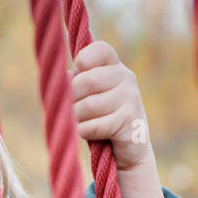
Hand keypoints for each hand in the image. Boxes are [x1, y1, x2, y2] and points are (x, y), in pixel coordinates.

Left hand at [69, 40, 153, 171]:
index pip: (100, 49)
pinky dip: (83, 131)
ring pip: (89, 106)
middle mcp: (127, 77)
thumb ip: (76, 82)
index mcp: (115, 66)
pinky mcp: (130, 122)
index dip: (83, 61)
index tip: (78, 75)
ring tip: (80, 122)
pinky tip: (85, 132)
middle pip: (87, 81)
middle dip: (72, 98)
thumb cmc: (100, 117)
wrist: (127, 147)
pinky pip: (94, 126)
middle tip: (73, 108)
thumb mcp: (87, 95)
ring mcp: (131, 98)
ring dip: (76, 117)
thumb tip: (66, 76)